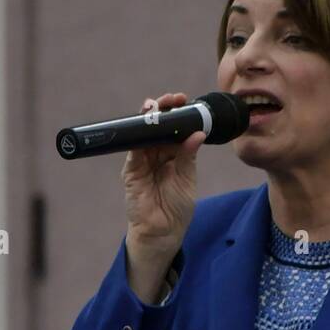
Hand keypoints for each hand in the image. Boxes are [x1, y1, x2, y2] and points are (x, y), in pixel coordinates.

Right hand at [122, 91, 204, 253]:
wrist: (163, 231)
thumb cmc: (177, 208)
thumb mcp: (187, 178)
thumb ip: (188, 155)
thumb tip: (198, 133)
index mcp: (174, 153)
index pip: (174, 127)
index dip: (178, 113)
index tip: (184, 100)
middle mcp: (157, 153)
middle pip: (157, 125)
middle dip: (163, 109)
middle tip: (171, 99)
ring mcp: (142, 160)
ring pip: (143, 132)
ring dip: (149, 118)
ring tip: (156, 106)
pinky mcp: (131, 169)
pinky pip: (133, 148)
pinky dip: (138, 136)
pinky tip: (145, 125)